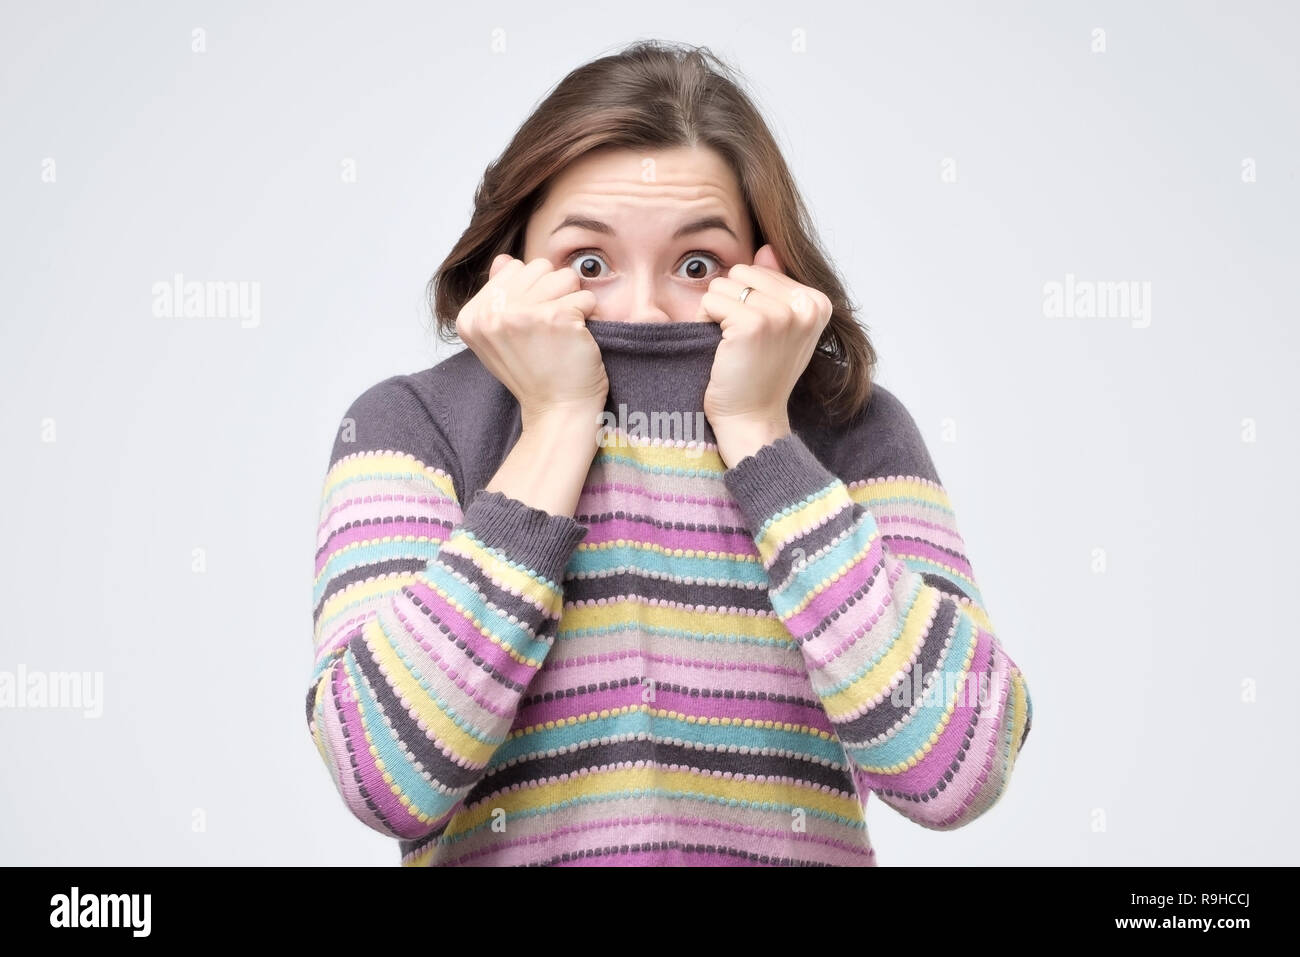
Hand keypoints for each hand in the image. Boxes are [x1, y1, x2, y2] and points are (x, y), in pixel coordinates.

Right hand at [456, 254, 607, 431]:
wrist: (557, 411)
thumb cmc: (535, 373)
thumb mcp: (502, 336)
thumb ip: (499, 296)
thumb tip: (503, 259)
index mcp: (471, 316)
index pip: (512, 268)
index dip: (531, 292)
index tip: (531, 327)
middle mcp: (491, 314)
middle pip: (539, 267)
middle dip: (553, 292)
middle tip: (551, 330)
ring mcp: (522, 314)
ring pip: (564, 276)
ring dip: (573, 302)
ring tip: (563, 332)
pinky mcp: (556, 317)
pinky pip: (585, 297)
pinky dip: (589, 317)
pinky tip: (576, 340)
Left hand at [695, 244, 832, 466]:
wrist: (753, 418)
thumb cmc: (761, 376)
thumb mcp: (779, 327)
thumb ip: (776, 286)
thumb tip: (767, 249)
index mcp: (818, 302)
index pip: (760, 270)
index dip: (747, 301)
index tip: (759, 336)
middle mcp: (806, 305)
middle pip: (741, 272)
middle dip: (731, 303)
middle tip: (742, 341)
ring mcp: (782, 314)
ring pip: (724, 284)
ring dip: (717, 313)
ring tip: (732, 345)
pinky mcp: (754, 324)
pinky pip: (710, 301)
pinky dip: (706, 323)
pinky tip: (722, 349)